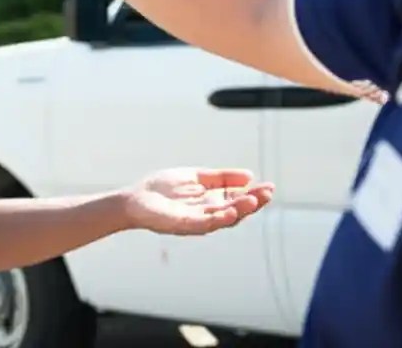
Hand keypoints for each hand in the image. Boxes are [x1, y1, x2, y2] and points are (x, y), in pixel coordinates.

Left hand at [121, 167, 273, 235]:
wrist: (133, 200)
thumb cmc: (160, 189)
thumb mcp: (194, 176)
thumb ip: (219, 177)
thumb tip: (249, 175)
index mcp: (210, 201)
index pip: (237, 199)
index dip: (253, 194)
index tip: (268, 186)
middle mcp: (207, 213)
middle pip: (236, 210)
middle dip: (253, 203)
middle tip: (267, 193)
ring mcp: (196, 221)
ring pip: (224, 218)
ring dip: (240, 211)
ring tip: (253, 200)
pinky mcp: (184, 225)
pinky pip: (205, 224)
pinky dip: (219, 219)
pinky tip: (230, 212)